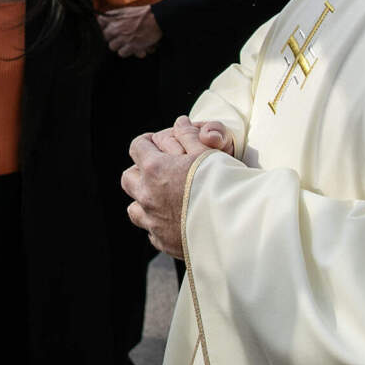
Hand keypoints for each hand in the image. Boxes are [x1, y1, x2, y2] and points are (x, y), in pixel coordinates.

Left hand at [97, 5, 161, 57]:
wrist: (159, 16)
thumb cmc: (145, 11)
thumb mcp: (128, 8)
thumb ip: (117, 14)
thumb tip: (105, 17)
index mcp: (115, 16)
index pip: (100, 21)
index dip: (103, 25)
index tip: (106, 26)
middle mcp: (117, 27)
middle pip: (105, 36)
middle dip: (111, 36)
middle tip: (118, 36)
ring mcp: (123, 37)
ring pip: (112, 46)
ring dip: (118, 45)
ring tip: (125, 42)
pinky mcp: (132, 46)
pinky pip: (122, 53)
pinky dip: (126, 51)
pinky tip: (130, 47)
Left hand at [121, 117, 229, 258]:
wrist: (236, 225)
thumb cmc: (223, 184)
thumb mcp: (208, 152)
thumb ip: (190, 136)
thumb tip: (181, 123)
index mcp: (155, 169)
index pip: (137, 147)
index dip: (146, 142)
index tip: (154, 144)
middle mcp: (148, 195)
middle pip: (129, 178)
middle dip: (140, 171)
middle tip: (158, 171)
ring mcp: (153, 221)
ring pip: (134, 208)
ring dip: (144, 200)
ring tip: (162, 198)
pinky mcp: (163, 242)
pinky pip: (151, 231)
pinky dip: (158, 224)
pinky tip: (175, 221)